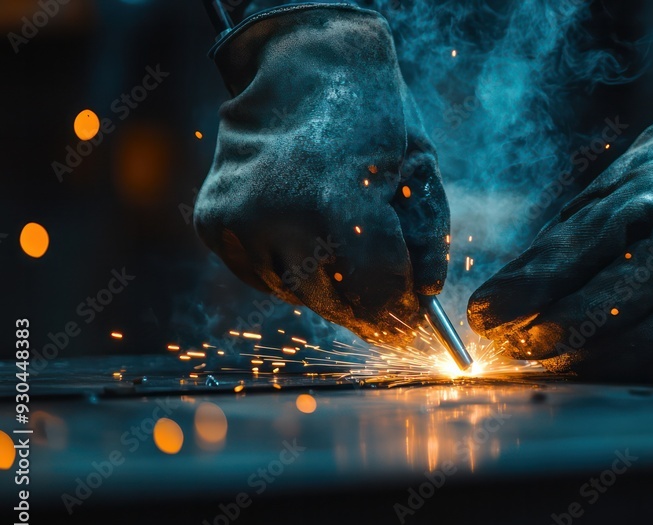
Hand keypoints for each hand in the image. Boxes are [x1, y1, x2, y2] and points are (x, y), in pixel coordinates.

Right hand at [195, 5, 448, 343]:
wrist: (303, 64)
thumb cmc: (373, 115)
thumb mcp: (421, 168)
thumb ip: (426, 239)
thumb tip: (424, 298)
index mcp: (337, 198)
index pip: (377, 290)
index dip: (400, 310)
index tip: (411, 318)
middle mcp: (278, 213)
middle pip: (336, 300)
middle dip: (367, 305)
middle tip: (385, 303)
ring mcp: (239, 218)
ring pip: (297, 293)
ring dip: (328, 286)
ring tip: (342, 243)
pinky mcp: (213, 220)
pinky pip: (262, 276)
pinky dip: (289, 269)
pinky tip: (305, 233)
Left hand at [468, 107, 652, 381]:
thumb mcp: (617, 197)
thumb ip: (560, 250)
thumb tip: (494, 309)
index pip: (582, 247)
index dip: (529, 290)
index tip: (486, 320)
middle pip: (626, 301)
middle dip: (562, 335)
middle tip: (520, 353)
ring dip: (607, 364)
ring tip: (564, 369)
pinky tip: (636, 374)